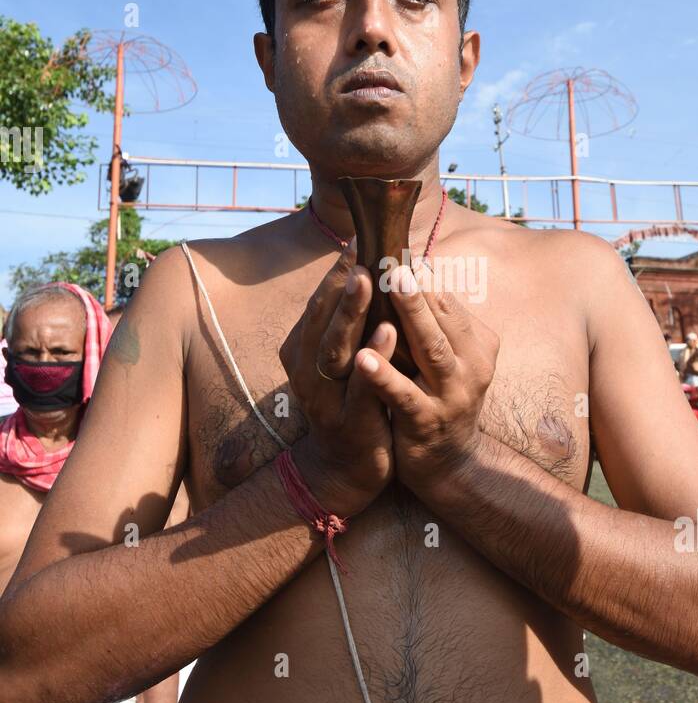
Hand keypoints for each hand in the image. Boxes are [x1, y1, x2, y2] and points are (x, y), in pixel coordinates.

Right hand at [280, 242, 397, 517]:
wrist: (347, 467)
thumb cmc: (351, 398)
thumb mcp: (343, 355)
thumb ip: (349, 317)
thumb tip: (366, 262)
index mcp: (303, 348)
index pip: (321, 299)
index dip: (340, 268)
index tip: (362, 235)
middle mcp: (308, 369)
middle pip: (323, 318)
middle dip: (343, 283)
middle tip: (362, 251)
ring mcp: (326, 397)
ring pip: (336, 349)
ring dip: (350, 313)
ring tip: (368, 281)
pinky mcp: (350, 422)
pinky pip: (361, 386)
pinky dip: (373, 358)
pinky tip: (389, 332)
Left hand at [352, 265, 498, 492]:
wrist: (451, 465)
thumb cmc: (440, 398)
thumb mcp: (448, 357)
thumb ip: (437, 321)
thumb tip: (416, 266)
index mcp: (477, 344)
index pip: (447, 300)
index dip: (420, 274)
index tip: (392, 247)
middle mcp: (471, 366)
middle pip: (442, 318)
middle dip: (417, 286)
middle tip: (393, 256)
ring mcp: (451, 395)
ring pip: (431, 350)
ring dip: (410, 317)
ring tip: (387, 289)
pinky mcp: (427, 422)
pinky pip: (404, 394)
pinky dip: (384, 375)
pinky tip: (362, 357)